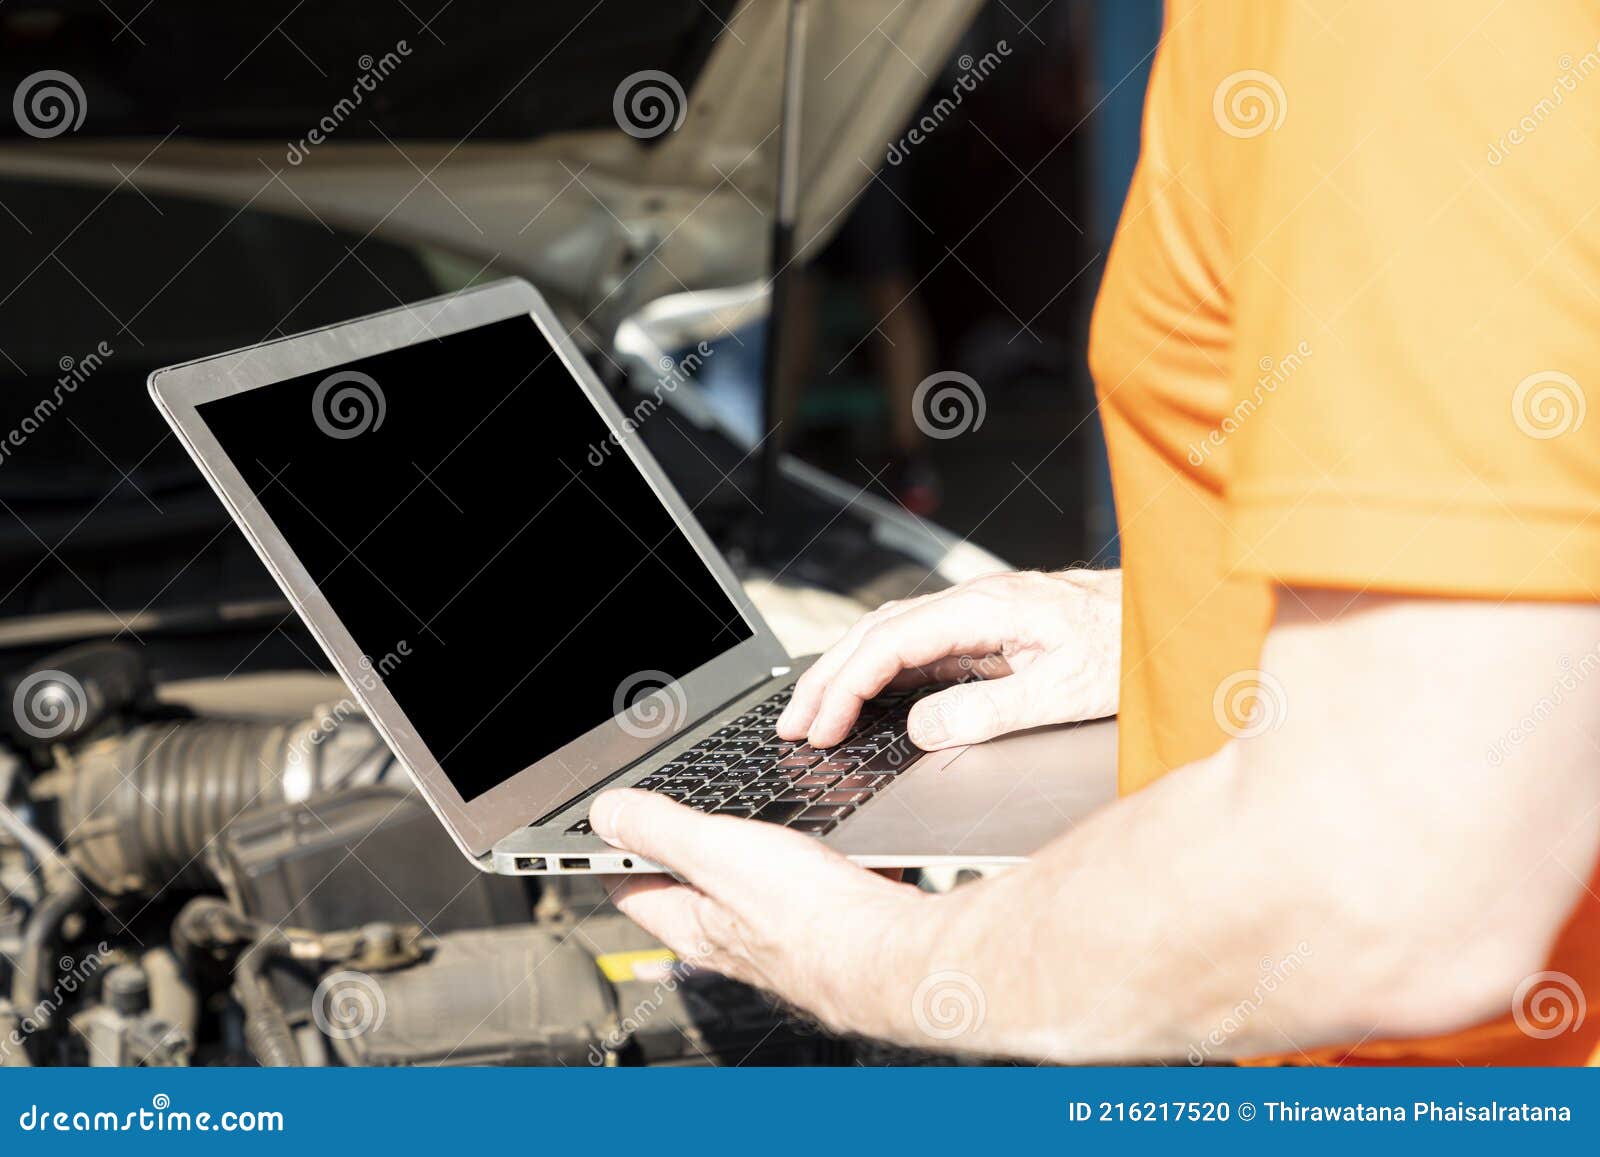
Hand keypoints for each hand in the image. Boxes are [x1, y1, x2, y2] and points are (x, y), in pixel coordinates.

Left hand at [590, 789, 935, 1038]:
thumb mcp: (719, 856)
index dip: (610, 852)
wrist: (896, 953)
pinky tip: (821, 841)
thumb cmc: (811, 919)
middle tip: (664, 819)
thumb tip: (606, 814)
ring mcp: (781, 931)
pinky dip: (804, 857)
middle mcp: (732, 936)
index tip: (600, 830)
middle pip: (689, 888)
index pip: (631, 887)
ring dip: (744, 851)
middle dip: (678, 851)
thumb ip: (662, 832)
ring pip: (750, 884)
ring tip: (739, 821)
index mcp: (692, 924)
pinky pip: (805, 882)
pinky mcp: (829, 921)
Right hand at [776, 569, 1120, 748]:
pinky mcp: (985, 633)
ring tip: (812, 714)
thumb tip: (924, 728)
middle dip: (826, 680)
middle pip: (875, 634)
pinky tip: (864, 698)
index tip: (821, 727)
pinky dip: (877, 673)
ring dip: (845, 674)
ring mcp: (976, 617)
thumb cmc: (1130, 648)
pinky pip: (915, 648)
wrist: (1169, 620)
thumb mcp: (1065, 691)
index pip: (890, 643)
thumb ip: (991, 710)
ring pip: (889, 637)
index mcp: (985, 608)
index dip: (846, 687)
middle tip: (792, 727)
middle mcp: (973, 604)